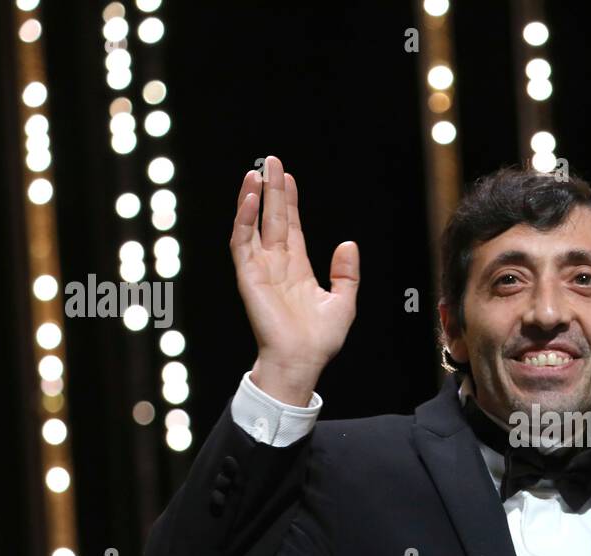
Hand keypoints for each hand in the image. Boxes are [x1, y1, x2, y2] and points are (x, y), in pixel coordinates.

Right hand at [229, 155, 359, 405]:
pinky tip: (249, 199)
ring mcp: (261, 268)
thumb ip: (347, 272)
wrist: (302, 360)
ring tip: (256, 172)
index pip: (292, 226)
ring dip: (253, 198)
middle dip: (272, 190)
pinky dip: (244, 219)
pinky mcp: (248, 275)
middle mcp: (277, 263)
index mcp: (298, 267)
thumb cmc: (321, 339)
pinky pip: (242, 241)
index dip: (290, 202)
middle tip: (270, 161)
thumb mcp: (344, 301)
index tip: (288, 177)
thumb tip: (348, 243)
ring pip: (254, 224)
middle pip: (273, 218)